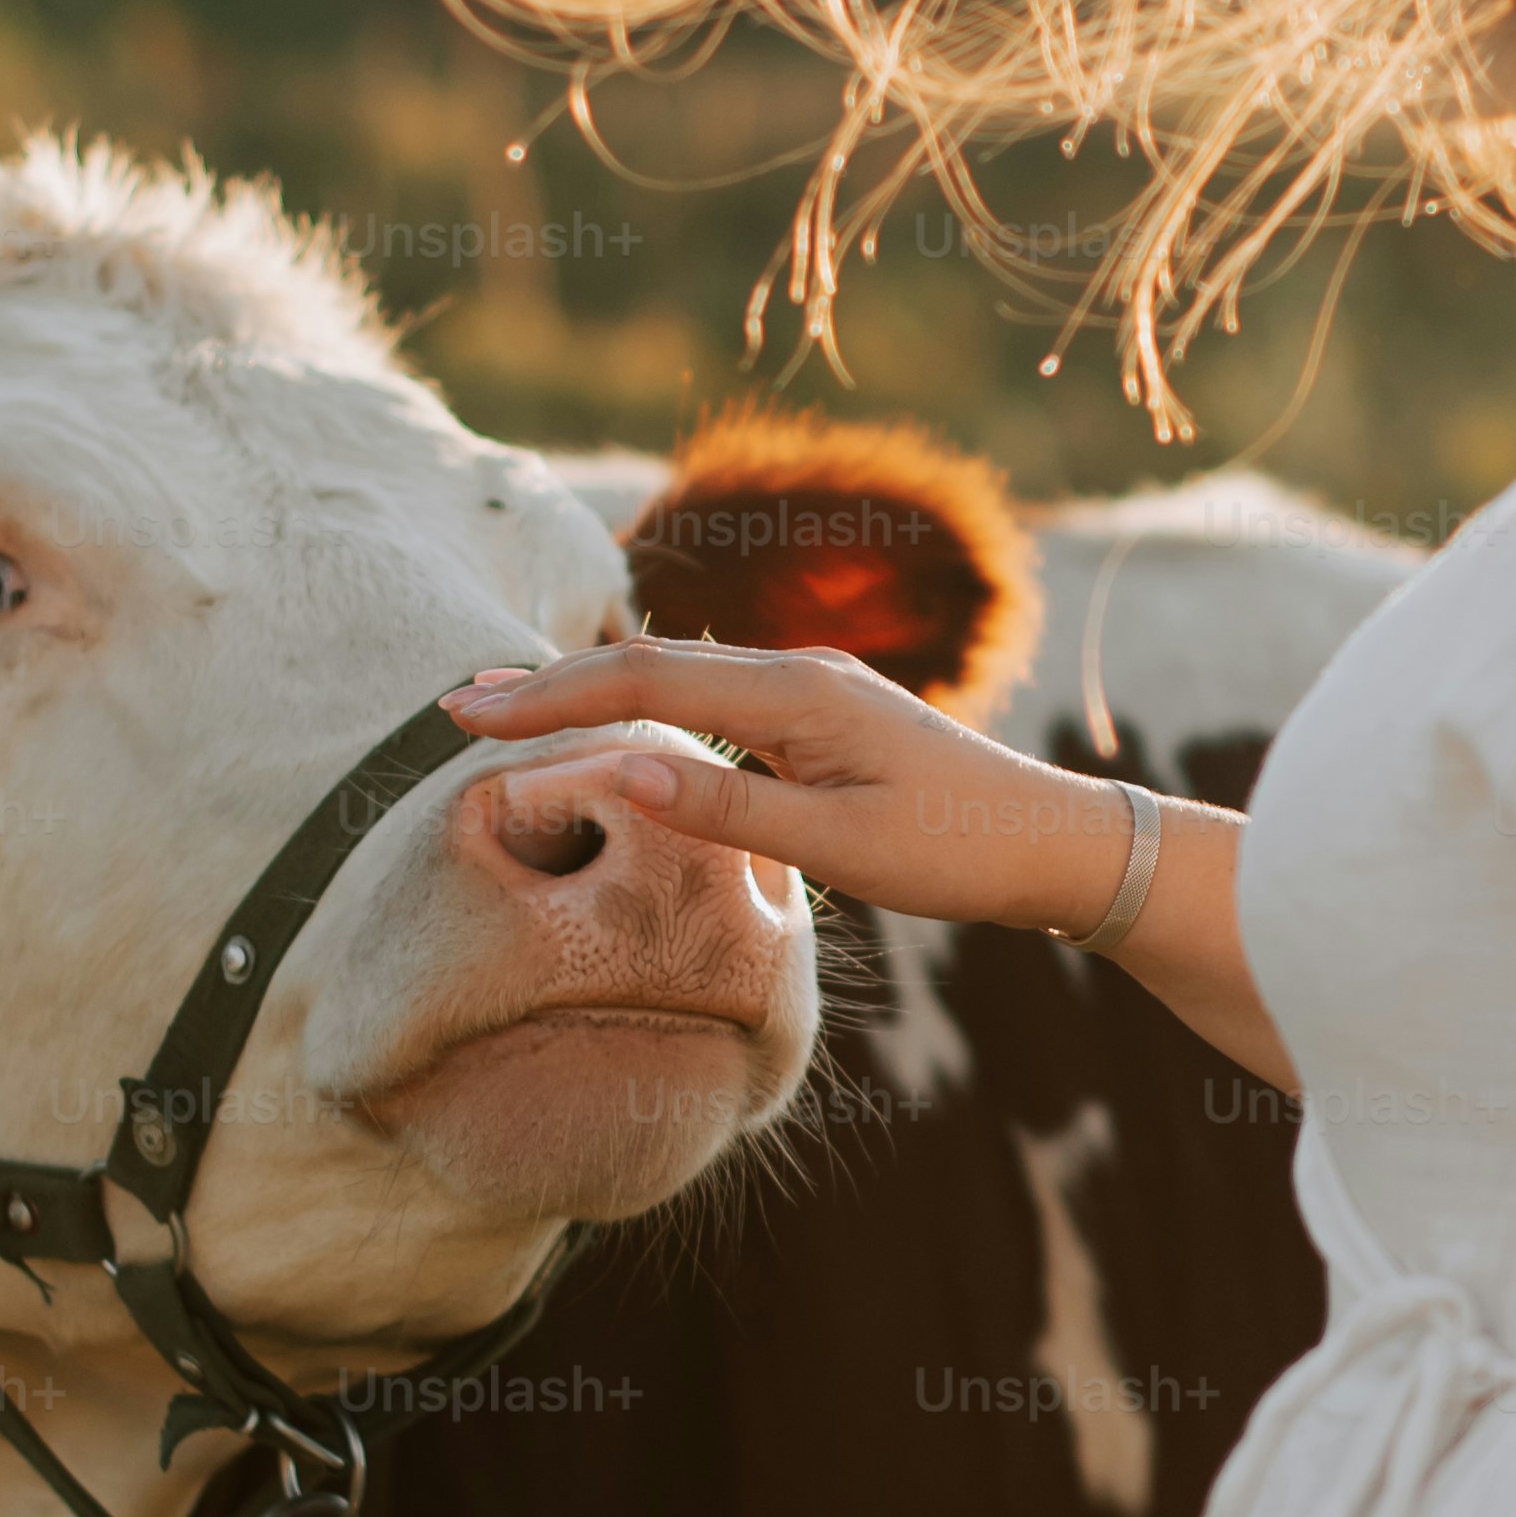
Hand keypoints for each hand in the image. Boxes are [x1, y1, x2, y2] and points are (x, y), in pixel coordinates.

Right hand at [439, 641, 1291, 1083]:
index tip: (468, 715)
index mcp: (798, 694)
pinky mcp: (824, 718)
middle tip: (459, 704)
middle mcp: (800, 674)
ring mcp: (814, 691)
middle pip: (652, 663)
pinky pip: (716, 698)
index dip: (550, 698)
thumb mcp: (839, 848)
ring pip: (682, 677)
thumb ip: (727, 810)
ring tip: (513, 711)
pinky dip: (650, 708)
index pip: (645, 679)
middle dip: (553, 684)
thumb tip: (619, 771)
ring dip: (596, 692)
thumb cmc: (957, 853)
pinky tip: (617, 729)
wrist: (1056, 843)